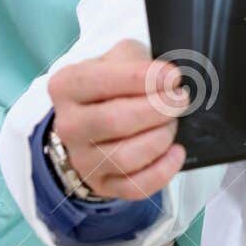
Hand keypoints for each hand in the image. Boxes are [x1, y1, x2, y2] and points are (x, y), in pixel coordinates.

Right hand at [47, 39, 188, 199]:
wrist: (93, 121)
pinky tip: (176, 151)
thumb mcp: (117, 58)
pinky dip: (163, 170)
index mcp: (66, 87)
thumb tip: (167, 78)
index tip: (173, 77)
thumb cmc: (110, 86)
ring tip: (171, 124)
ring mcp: (82, 159)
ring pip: (125, 157)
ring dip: (160, 138)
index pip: (100, 81)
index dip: (143, 79)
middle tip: (179, 100)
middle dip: (158, 109)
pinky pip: (135, 187)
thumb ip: (137, 59)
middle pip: (115, 121)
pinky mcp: (102, 185)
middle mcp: (68, 125)